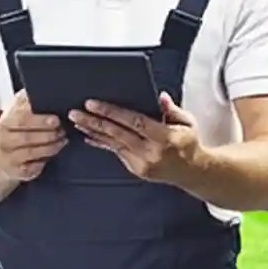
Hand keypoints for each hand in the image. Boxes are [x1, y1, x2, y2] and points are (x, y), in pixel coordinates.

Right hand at [0, 89, 67, 181]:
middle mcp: (5, 139)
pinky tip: (53, 154)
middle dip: (48, 134)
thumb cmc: (13, 129)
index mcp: (6, 121)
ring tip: (63, 140)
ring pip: (32, 152)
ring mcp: (10, 156)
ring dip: (51, 147)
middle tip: (64, 130)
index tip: (55, 119)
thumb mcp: (15, 111)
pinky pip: (32, 169)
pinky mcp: (17, 172)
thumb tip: (45, 84)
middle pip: (27, 137)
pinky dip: (44, 162)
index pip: (20, 118)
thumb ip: (26, 99)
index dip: (39, 119)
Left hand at [68, 92, 202, 183]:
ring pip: (112, 144)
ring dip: (92, 132)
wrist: (192, 172)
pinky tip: (87, 135)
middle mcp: (151, 152)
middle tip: (75, 112)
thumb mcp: (187, 122)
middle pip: (117, 134)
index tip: (92, 104)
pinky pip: (115, 152)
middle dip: (93, 122)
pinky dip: (101, 143)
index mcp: (165, 137)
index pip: (134, 122)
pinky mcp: (135, 169)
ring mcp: (142, 163)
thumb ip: (171, 109)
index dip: (111, 112)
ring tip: (76, 122)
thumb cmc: (189, 142)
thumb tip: (160, 96)